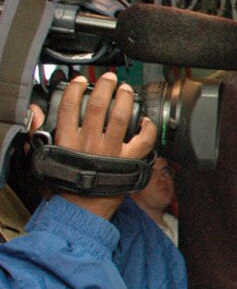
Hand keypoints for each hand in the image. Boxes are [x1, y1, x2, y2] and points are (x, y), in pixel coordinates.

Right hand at [31, 73, 154, 219]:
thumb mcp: (45, 158)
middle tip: (110, 79)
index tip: (81, 81)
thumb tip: (35, 112)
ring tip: (127, 89)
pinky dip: (148, 128)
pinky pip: (144, 140)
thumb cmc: (65, 185)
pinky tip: (146, 120)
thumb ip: (39, 133)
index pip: (70, 107)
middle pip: (99, 106)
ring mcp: (111, 151)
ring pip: (120, 117)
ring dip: (125, 99)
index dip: (76, 89)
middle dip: (106, 87)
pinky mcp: (129, 160)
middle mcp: (89, 143)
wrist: (82, 209)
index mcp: (67, 141)